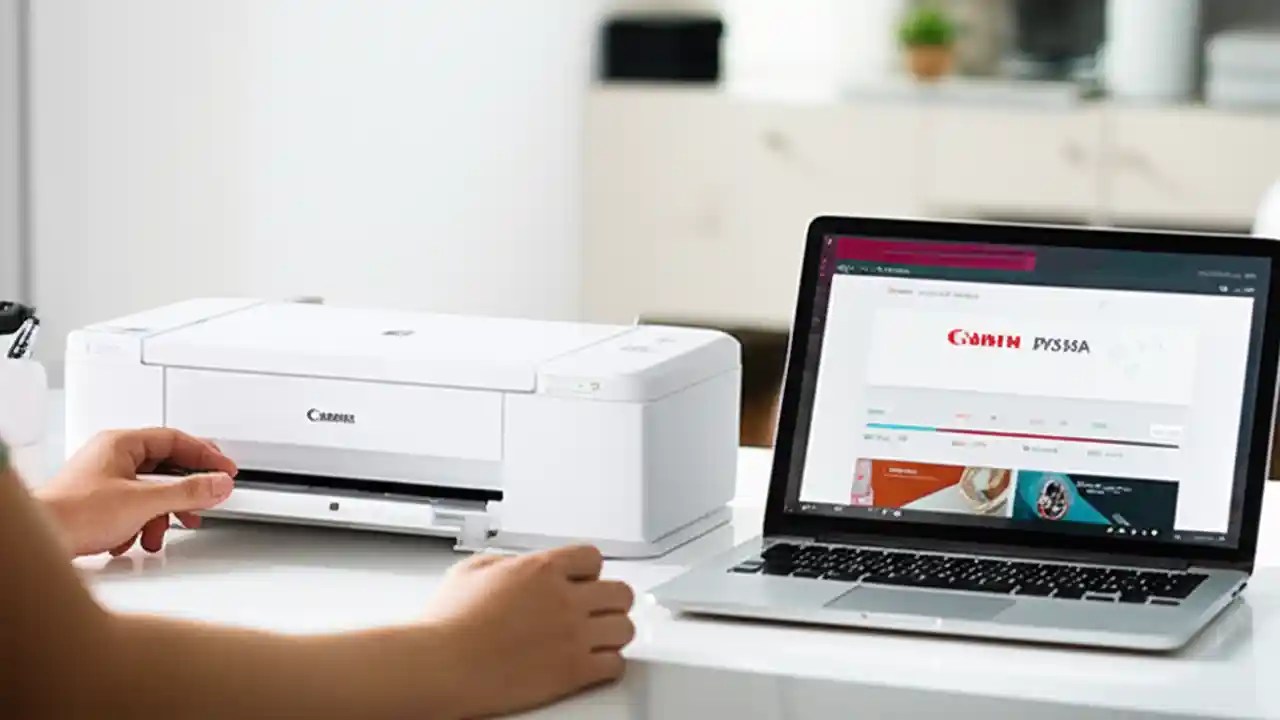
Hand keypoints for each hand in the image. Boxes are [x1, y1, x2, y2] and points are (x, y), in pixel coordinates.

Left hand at [37, 428, 237, 556]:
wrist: (39, 540)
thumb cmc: (73, 513)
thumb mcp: (144, 501)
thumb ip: (187, 491)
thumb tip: (218, 484)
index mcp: (121, 444)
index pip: (176, 440)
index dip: (206, 455)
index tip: (226, 470)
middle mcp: (111, 458)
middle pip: (166, 467)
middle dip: (185, 491)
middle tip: (206, 499)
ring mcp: (104, 481)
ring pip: (151, 491)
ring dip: (163, 514)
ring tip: (166, 529)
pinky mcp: (99, 505)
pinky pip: (136, 508)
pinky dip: (143, 525)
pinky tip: (140, 539)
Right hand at [425, 545, 635, 717]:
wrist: (441, 665)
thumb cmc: (447, 624)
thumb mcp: (471, 570)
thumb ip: (505, 562)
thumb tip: (518, 565)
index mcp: (541, 569)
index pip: (593, 558)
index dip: (589, 571)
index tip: (585, 581)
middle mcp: (564, 599)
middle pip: (620, 593)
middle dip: (610, 601)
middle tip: (599, 610)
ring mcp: (572, 636)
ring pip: (624, 628)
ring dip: (614, 633)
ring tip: (601, 638)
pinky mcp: (572, 672)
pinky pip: (615, 665)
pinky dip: (609, 665)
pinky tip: (596, 664)